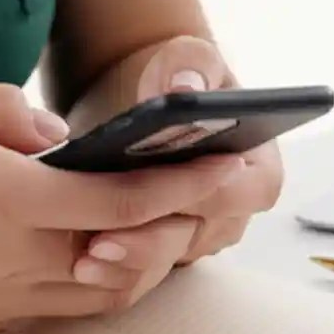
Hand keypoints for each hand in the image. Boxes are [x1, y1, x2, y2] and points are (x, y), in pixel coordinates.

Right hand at [0, 83, 245, 333]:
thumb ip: (9, 115)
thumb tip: (62, 143)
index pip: (116, 201)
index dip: (181, 187)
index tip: (225, 169)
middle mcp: (2, 256)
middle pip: (125, 255)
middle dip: (174, 227)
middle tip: (200, 196)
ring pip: (100, 291)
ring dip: (137, 259)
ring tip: (154, 221)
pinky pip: (59, 307)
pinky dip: (90, 279)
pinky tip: (93, 249)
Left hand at [80, 36, 283, 271]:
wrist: (150, 105)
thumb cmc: (178, 79)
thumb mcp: (188, 61)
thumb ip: (192, 67)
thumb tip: (184, 88)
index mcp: (256, 166)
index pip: (249, 192)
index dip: (210, 196)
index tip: (168, 192)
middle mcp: (232, 212)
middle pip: (198, 237)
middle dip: (152, 242)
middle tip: (106, 240)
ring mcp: (195, 238)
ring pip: (166, 261)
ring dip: (126, 263)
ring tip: (84, 258)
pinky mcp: (159, 252)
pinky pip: (141, 273)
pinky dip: (111, 270)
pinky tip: (78, 266)